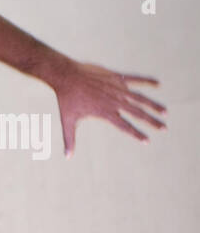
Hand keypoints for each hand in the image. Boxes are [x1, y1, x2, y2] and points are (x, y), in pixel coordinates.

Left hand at [48, 61, 165, 155]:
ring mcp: (117, 88)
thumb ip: (70, 139)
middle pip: (137, 113)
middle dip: (152, 121)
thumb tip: (67, 157)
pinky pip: (135, 79)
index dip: (137, 134)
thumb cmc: (66, 100)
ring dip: (154, 105)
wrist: (66, 76)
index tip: (147, 141)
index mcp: (105, 112)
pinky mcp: (116, 77)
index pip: (124, 126)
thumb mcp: (68, 121)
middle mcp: (114, 101)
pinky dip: (147, 81)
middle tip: (164, 128)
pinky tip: (158, 84)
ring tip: (165, 112)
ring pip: (140, 98)